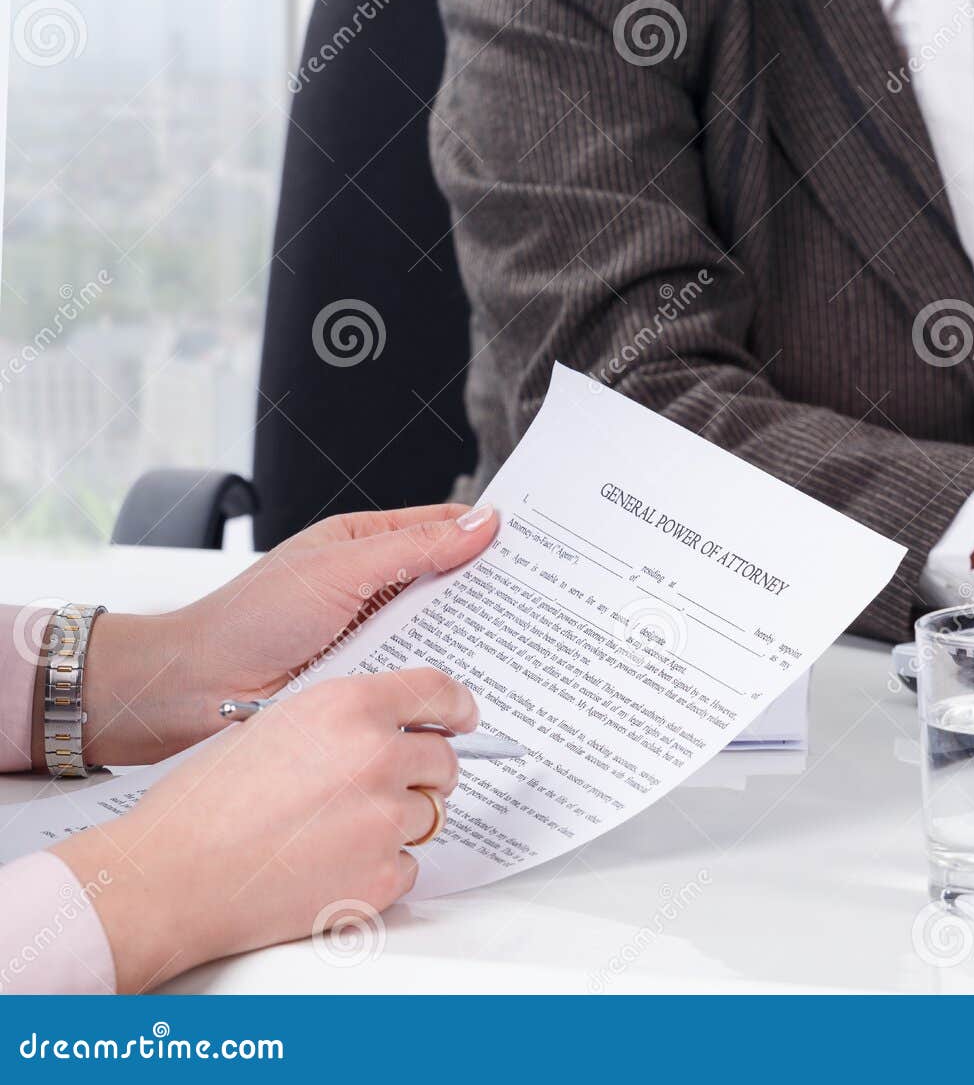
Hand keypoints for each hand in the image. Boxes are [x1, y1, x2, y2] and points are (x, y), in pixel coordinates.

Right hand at [50, 668, 472, 991]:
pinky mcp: (382, 876)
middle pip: (443, 761)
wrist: (171, 877)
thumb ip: (340, 720)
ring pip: (427, 816)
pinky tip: (328, 865)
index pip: (437, 693)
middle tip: (382, 787)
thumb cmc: (203, 805)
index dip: (457, 708)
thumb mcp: (274, 726)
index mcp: (350, 708)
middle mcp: (378, 757)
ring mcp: (385, 820)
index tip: (464, 720)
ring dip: (395, 822)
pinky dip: (380, 868)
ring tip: (330, 832)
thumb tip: (387, 728)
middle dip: (423, 773)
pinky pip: (408, 866)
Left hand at [70, 503, 497, 766]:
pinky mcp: (371, 678)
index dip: (483, 533)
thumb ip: (413, 547)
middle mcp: (372, 587)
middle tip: (536, 596)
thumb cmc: (248, 618)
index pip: (439, 527)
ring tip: (515, 642)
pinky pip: (418, 671)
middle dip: (487, 587)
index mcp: (363, 543)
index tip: (530, 543)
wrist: (198, 689)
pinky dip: (442, 676)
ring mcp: (372, 634)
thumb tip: (477, 524)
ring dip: (467, 637)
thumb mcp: (340, 568)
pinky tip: (470, 683)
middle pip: (447, 580)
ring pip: (438, 630)